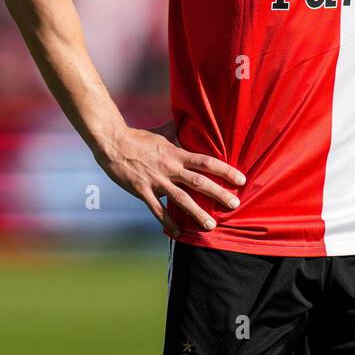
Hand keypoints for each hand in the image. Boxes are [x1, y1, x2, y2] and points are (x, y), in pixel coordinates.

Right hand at [94, 119, 244, 238]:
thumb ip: (178, 133)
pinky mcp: (141, 191)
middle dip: (218, 193)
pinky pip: (157, 209)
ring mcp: (156, 180)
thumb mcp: (163, 133)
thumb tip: (192, 122)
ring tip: (211, 225)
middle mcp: (170, 167)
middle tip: (234, 204)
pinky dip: (168, 222)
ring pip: (180, 199)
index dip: (225, 170)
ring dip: (197, 213)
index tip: (241, 179)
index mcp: (177, 153)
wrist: (113, 143)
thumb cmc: (139, 138)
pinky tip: (178, 233)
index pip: (206, 162)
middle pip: (198, 182)